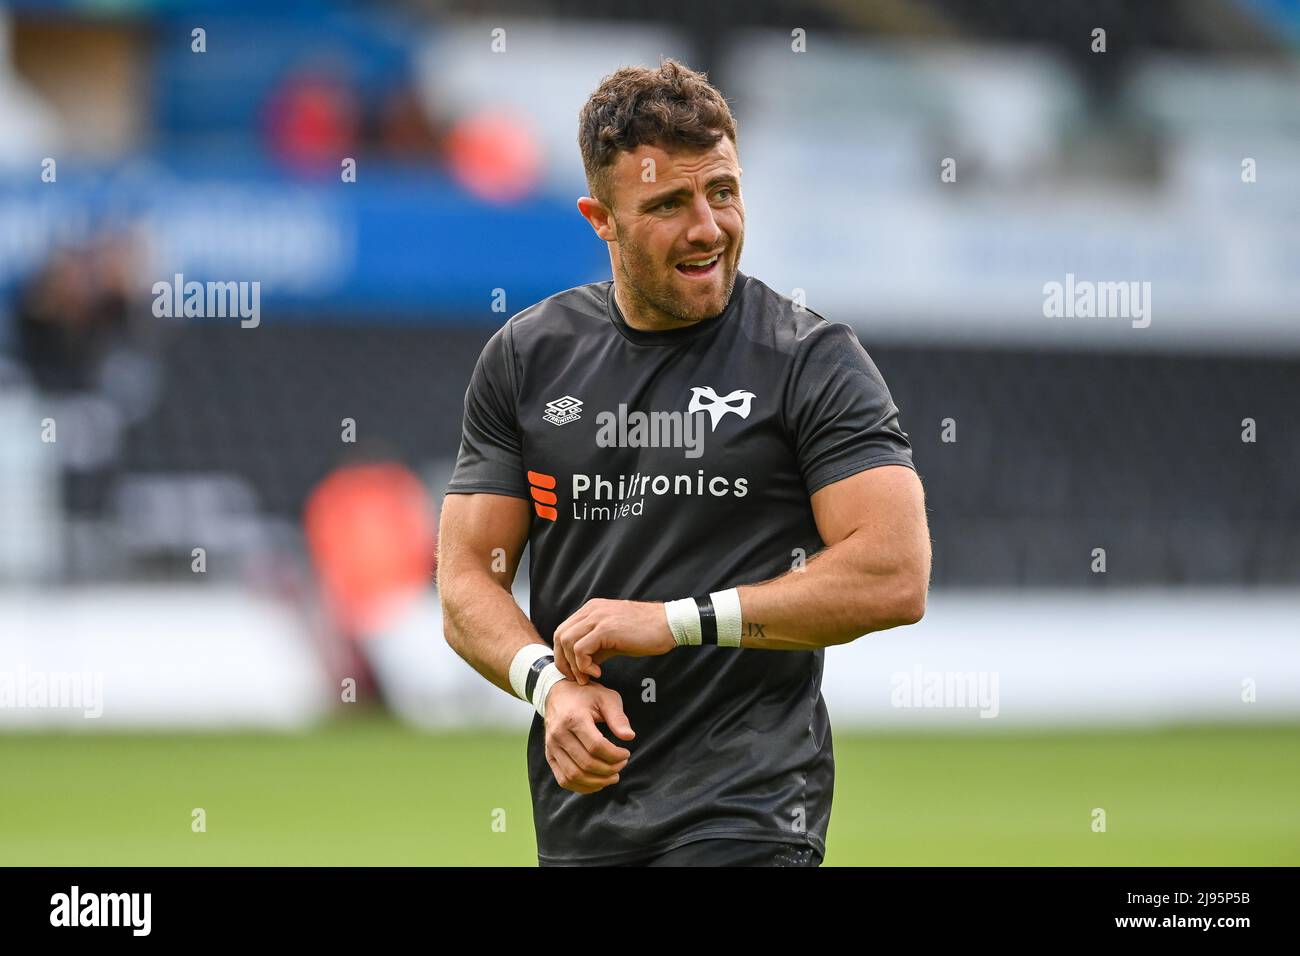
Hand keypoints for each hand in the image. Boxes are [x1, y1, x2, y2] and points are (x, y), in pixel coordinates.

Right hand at [543, 680, 634, 793]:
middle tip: (622, 764)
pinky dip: (581, 787)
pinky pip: (563, 779)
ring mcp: (551, 746)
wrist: (557, 694)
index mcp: (574, 718)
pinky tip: (597, 782)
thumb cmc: (585, 695)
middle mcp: (559, 734)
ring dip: (597, 781)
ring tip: (612, 776)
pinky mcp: (549, 755)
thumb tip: (629, 737)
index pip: (596, 746)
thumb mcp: (606, 698)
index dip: (615, 755)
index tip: (626, 754)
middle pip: (586, 763)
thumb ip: (618, 717)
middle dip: (609, 769)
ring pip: (574, 775)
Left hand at [552, 598, 676, 684]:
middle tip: (577, 678)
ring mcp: (598, 617)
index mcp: (592, 610)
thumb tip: (581, 665)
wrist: (669, 625)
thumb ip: (595, 647)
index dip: (563, 654)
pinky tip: (598, 672)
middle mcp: (591, 610)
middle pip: (560, 635)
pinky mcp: (606, 628)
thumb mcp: (614, 638)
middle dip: (563, 661)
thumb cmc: (645, 633)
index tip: (574, 672)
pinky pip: (581, 649)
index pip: (563, 630)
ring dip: (574, 665)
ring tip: (589, 677)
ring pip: (567, 641)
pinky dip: (584, 665)